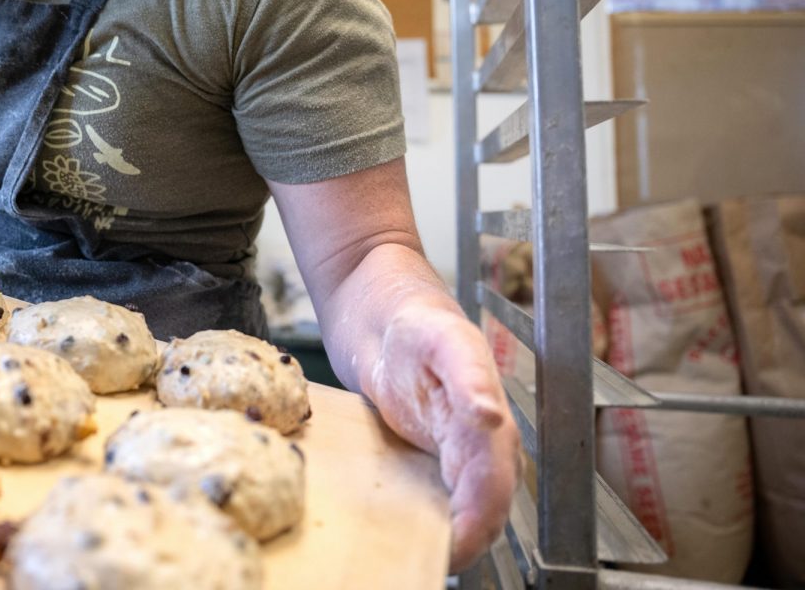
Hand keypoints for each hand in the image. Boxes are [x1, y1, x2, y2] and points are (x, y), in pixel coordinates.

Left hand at [367, 302, 520, 572]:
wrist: (385, 315)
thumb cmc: (420, 322)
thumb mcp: (443, 341)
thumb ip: (469, 377)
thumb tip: (490, 417)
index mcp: (491, 423)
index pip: (494, 487)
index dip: (478, 522)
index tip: (453, 549)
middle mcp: (479, 445)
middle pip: (482, 508)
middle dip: (464, 540)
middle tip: (431, 562)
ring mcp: (454, 454)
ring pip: (461, 508)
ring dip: (449, 536)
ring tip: (420, 558)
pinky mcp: (428, 457)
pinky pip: (436, 497)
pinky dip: (428, 519)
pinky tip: (407, 534)